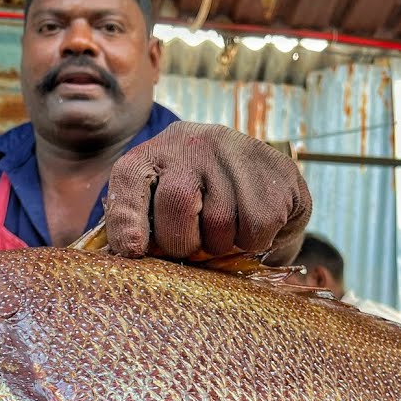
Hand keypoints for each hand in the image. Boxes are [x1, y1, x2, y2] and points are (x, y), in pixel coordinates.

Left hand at [105, 122, 311, 264]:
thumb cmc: (202, 208)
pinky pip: (257, 227)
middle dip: (182, 242)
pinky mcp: (274, 168)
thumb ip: (143, 228)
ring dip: (222, 245)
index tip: (132, 251)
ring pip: (220, 221)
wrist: (265, 183)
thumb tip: (128, 257)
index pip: (130, 178)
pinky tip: (252, 226)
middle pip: (177, 202)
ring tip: (225, 233)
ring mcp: (235, 151)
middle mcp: (193, 143)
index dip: (127, 218)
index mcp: (155, 153)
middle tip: (192, 248)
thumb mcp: (163, 209)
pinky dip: (254, 242)